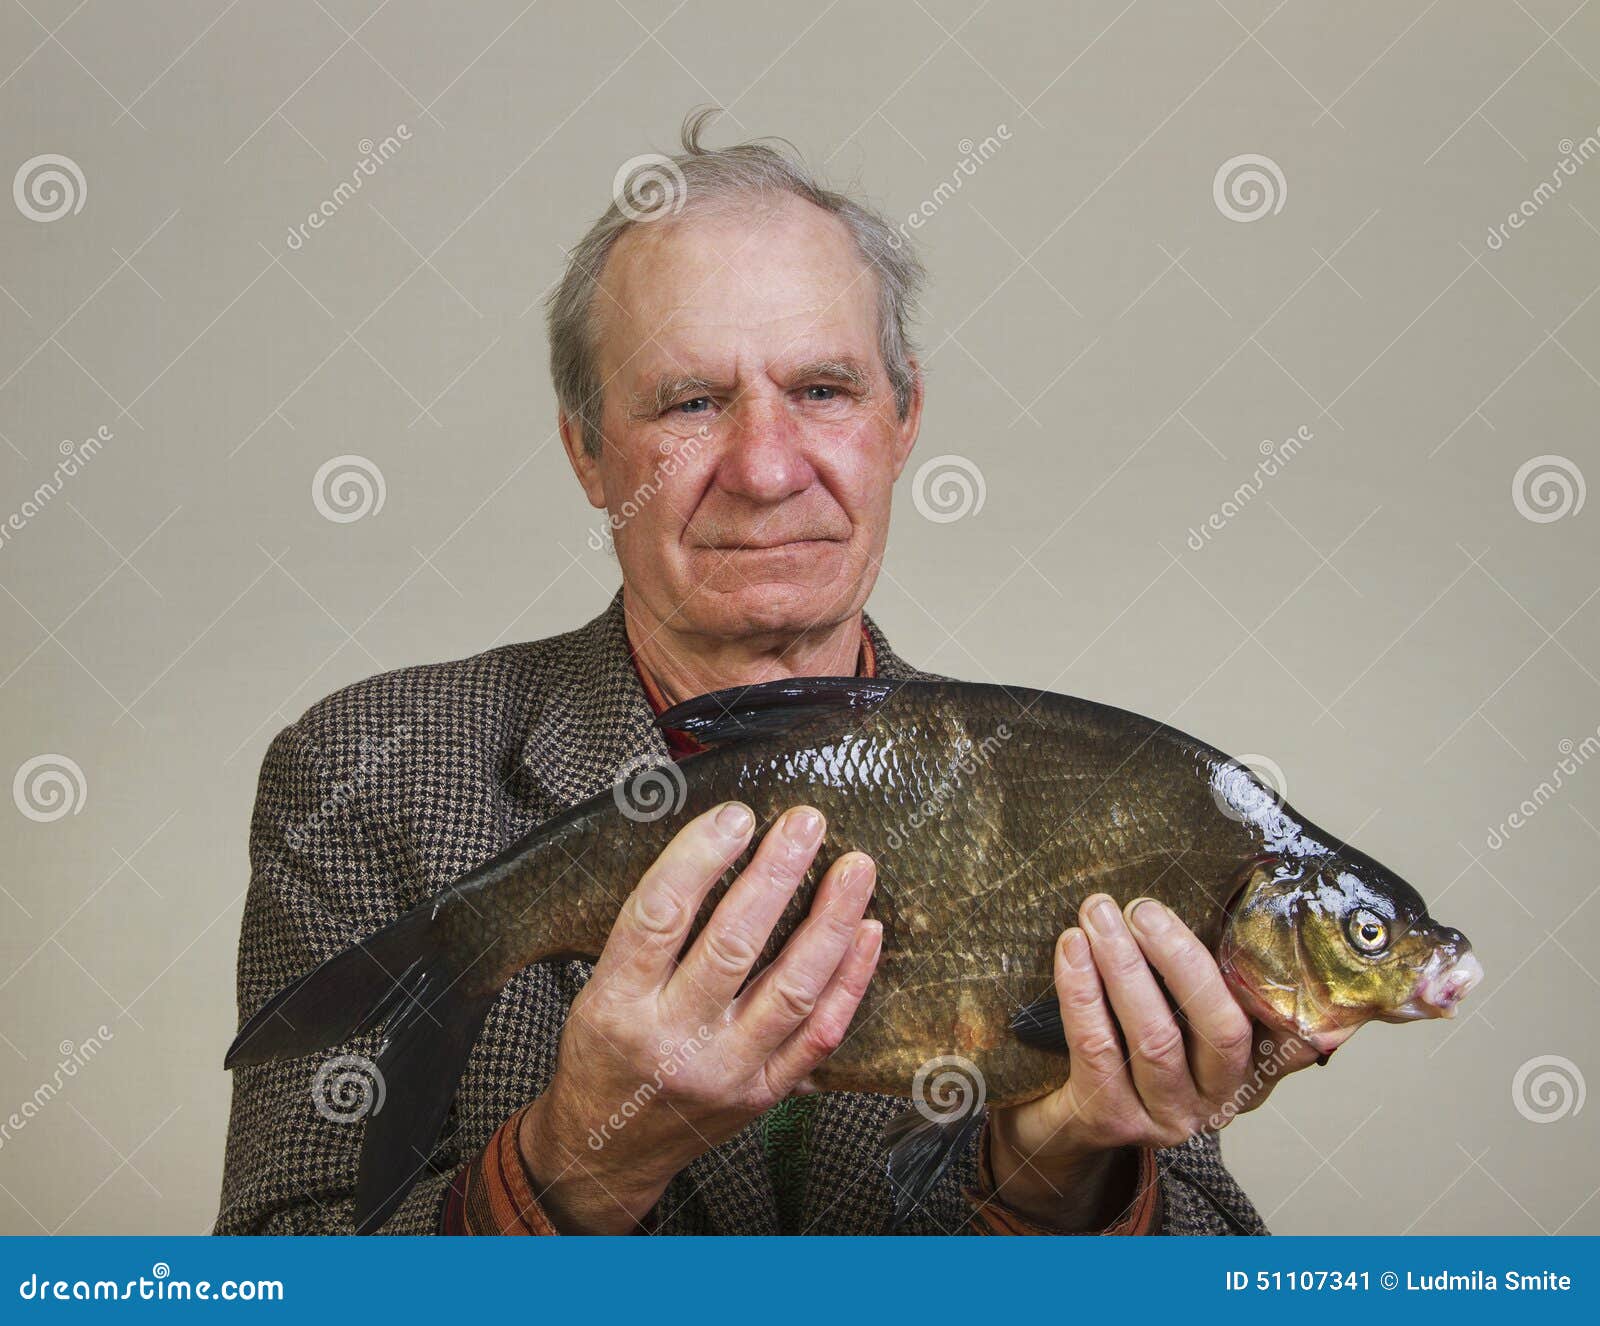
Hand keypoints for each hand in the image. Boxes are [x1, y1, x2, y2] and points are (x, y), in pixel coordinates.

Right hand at [517, 801, 880, 1232]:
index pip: (658, 916)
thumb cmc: (604, 1054)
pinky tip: (866, 932)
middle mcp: (672, 1040)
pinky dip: (850, 980)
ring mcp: (725, 1072)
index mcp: (617, 1004)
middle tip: (806, 824)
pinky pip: (820, 1034)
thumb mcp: (596, 988)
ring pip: (792, 989)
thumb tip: (716, 844)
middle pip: (733, 945)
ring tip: (855, 868)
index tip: (736, 815)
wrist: (607, 1152)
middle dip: (777, 875)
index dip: (699, 858)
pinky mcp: (764, 1095)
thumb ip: (648, 930)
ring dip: (830, 921)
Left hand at [986, 892, 1320, 1229]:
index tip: (1278, 936)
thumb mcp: (1185, 1022)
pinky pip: (1096, 1046)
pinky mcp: (1110, 1118)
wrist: (1071, 1121)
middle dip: (1180, 958)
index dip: (1295, 996)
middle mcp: (1217, 1101)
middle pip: (1219, 1029)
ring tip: (1098, 914)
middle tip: (1144, 908)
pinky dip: (1081, 990)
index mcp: (1250, 1072)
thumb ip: (1212, 981)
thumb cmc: (1134, 1046)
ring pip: (1154, 1037)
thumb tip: (1233, 911)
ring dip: (1123, 964)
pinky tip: (1072, 947)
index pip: (1293, 1038)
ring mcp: (1165, 1116)